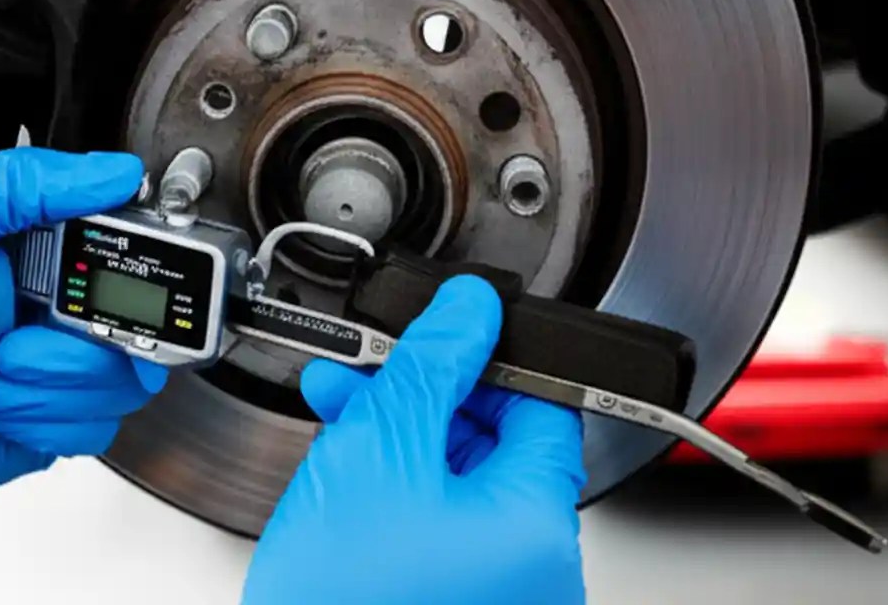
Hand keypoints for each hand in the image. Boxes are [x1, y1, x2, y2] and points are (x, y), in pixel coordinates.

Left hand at [0, 148, 168, 528]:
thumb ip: (26, 181)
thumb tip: (113, 172)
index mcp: (45, 250)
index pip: (130, 243)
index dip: (129, 266)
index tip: (82, 286)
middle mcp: (64, 306)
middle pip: (136, 322)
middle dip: (68, 347)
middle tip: (10, 341)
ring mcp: (68, 366)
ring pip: (119, 382)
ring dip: (44, 386)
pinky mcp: (65, 419)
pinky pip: (98, 427)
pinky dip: (42, 423)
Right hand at [243, 276, 586, 604]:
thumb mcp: (378, 453)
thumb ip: (429, 368)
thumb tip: (468, 311)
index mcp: (536, 522)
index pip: (544, 403)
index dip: (489, 354)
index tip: (445, 331)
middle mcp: (531, 563)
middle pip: (496, 438)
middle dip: (428, 390)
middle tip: (375, 367)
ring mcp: (495, 586)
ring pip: (458, 477)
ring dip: (401, 432)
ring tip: (343, 405)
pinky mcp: (454, 598)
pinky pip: (438, 520)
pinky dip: (396, 483)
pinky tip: (349, 456)